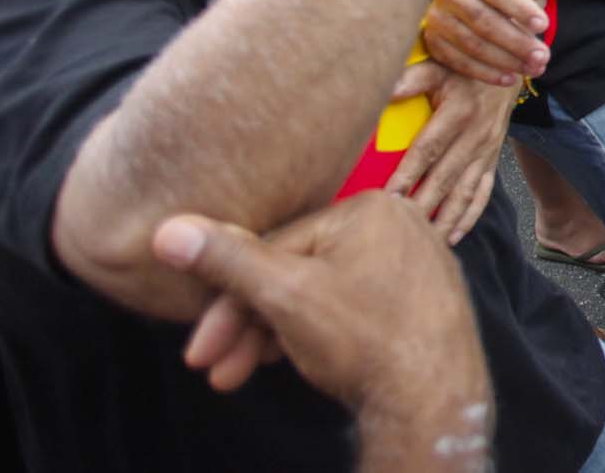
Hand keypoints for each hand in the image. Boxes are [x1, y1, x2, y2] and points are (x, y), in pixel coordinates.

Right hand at [151, 192, 490, 424]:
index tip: (200, 349)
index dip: (228, 300)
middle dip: (250, 323)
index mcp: (369, 207)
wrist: (434, 397)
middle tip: (216, 370)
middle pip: (298, 271)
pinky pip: (353, 306)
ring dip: (275, 333)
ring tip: (243, 373)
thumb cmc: (364, 339)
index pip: (275, 247)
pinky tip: (289, 361)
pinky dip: (316, 332)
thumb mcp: (283, 295)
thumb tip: (169, 230)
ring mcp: (413, 264)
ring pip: (322, 293)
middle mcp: (397, 225)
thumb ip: (227, 262)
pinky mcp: (420, 300)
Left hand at [385, 63, 514, 244]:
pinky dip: (469, 217)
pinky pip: (482, 193)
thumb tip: (383, 89)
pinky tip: (454, 235)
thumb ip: (412, 78)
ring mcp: (487, 151)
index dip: (407, 175)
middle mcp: (476, 136)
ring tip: (425, 242)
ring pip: (464, 192)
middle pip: (444, 178)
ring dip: (445, 219)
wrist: (511, 66)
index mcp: (459, 112)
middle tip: (399, 230)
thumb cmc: (465, 67)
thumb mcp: (439, 65)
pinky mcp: (493, 159)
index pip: (428, 150)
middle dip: (422, 206)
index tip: (387, 199)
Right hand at [420, 0, 548, 86]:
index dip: (521, 9)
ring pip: (474, 46)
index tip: (544, 25)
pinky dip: (487, 74)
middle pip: (485, 22)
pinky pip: (460, 63)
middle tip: (542, 56)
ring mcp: (437, 19)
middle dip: (517, 42)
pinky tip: (509, 78)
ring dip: (506, 61)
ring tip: (533, 68)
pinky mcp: (434, 42)